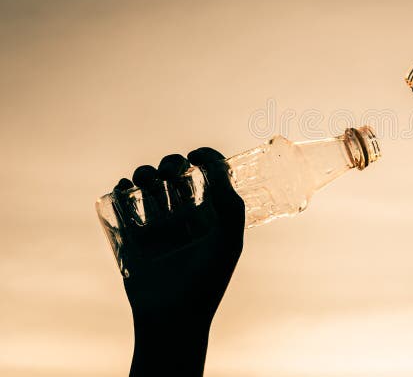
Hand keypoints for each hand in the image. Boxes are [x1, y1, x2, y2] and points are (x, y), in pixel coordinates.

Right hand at [112, 148, 244, 376]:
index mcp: (212, 213)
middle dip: (171, 163)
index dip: (204, 157)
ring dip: (146, 172)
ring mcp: (156, 223)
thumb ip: (230, 200)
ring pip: (148, 182)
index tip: (196, 157)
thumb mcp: (230, 238)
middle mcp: (185, 215)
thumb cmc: (207, 279)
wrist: (172, 316)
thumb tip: (211, 164)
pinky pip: (123, 201)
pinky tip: (126, 190)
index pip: (209, 173)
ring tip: (147, 183)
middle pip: (175, 172)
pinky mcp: (130, 234)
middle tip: (171, 173)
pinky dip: (122, 188)